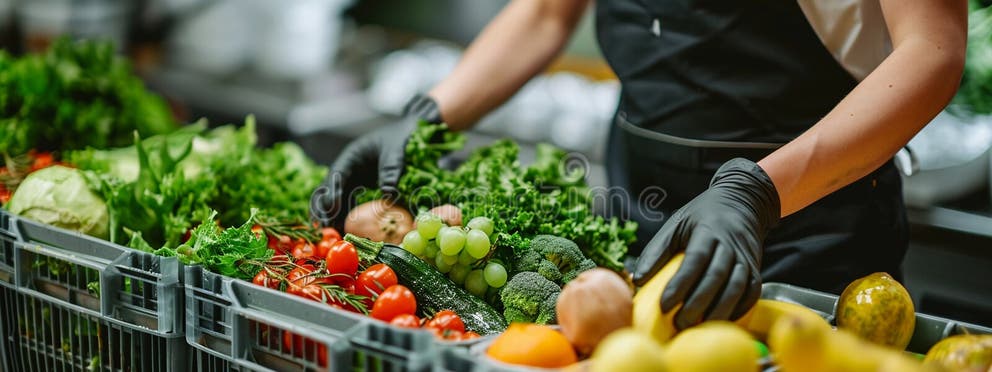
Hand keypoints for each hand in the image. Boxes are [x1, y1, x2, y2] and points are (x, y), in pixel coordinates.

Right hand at [310, 94, 442, 227]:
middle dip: (323, 208)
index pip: (338, 174)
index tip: (332, 207)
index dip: (332, 191)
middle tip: (324, 227)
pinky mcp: (356, 190)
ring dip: (330, 217)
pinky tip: (343, 234)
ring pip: (332, 201)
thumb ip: (392, 168)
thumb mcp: (396, 150)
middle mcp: (346, 170)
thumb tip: (389, 193)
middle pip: (327, 189)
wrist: (406, 135)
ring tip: (330, 235)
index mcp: (352, 156)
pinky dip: (342, 219)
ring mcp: (350, 181)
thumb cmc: (399, 139)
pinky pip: (345, 206)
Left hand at [632, 158, 779, 329]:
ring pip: (737, 288)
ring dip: (718, 311)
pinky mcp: (755, 269)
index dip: (680, 284)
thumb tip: (637, 280)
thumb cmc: (701, 216)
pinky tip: (721, 321)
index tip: (664, 305)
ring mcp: (746, 258)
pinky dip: (738, 310)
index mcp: (707, 231)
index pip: (695, 260)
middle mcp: (730, 245)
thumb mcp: (675, 224)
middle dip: (696, 304)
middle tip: (678, 323)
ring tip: (697, 327)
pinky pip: (752, 293)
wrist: (742, 203)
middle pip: (716, 278)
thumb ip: (656, 251)